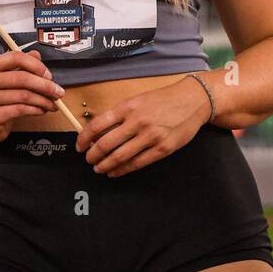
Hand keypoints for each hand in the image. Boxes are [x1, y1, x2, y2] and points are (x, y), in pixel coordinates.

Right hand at [0, 49, 65, 144]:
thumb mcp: (8, 78)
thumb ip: (21, 65)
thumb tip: (37, 55)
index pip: (16, 57)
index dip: (35, 65)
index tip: (48, 75)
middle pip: (22, 78)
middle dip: (45, 85)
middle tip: (58, 92)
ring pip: (23, 96)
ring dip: (43, 100)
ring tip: (52, 104)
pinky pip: (20, 110)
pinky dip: (35, 110)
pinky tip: (41, 110)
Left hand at [74, 75, 210, 176]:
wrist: (192, 101)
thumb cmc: (164, 99)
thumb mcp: (138, 99)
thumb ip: (120, 114)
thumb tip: (99, 130)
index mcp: (128, 107)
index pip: (98, 124)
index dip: (84, 138)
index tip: (80, 146)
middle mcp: (137, 122)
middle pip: (106, 144)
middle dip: (93, 155)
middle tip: (88, 159)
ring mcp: (150, 137)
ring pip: (120, 157)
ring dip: (105, 165)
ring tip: (99, 168)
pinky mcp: (162, 149)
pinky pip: (137, 164)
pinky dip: (122, 170)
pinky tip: (115, 172)